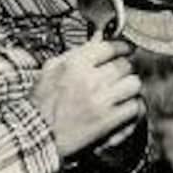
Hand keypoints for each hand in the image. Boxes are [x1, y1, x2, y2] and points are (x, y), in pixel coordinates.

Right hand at [33, 37, 143, 159]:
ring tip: (124, 90)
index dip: (122, 47)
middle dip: (125, 68)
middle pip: (125, 65)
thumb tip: (97, 39)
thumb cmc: (41, 103)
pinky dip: (133, 106)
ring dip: (130, 86)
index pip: (110, 47)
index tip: (126, 49)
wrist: (37, 133)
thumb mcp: (51, 68)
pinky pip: (134, 107)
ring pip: (133, 84)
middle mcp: (91, 80)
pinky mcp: (108, 121)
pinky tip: (126, 106)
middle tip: (122, 72)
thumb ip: (76, 52)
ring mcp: (101, 101)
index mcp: (76, 64)